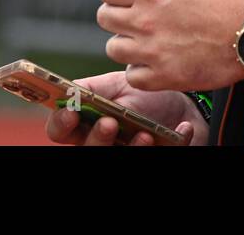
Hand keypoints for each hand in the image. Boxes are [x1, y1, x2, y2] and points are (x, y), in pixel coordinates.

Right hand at [44, 71, 208, 145]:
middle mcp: (103, 142)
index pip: (61, 130)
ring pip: (117, 159)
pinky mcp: (155, 156)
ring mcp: (127, 151)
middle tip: (109, 122)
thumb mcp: (116, 84)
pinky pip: (158, 156)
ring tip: (145, 134)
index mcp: (86, 123)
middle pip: (87, 150)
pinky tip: (182, 127)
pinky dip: (174, 142)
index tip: (71, 111)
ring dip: (132, 149)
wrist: (181, 103)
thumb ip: (92, 89)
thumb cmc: (142, 94)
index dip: (61, 123)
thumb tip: (70, 90)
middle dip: (97, 139)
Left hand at [97, 0, 243, 91]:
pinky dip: (139, 71)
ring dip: (127, 44)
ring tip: (146, 42)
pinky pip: (133, 76)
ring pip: (114, 49)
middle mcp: (145, 19)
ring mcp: (153, 50)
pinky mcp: (166, 76)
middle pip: (105, 18)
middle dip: (118, 15)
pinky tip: (154, 62)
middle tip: (137, 18)